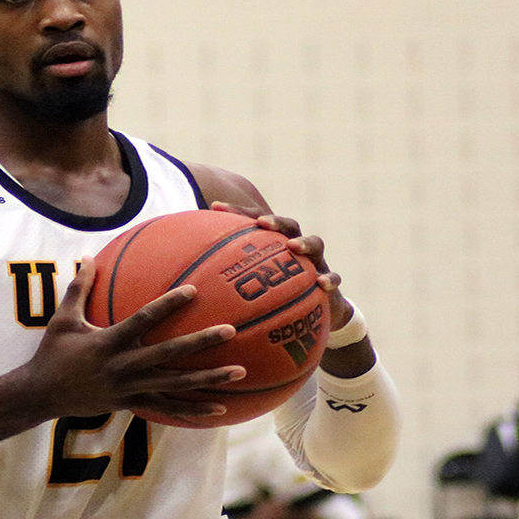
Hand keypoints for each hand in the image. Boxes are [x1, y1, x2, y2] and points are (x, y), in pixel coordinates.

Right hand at [16, 259, 245, 423]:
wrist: (41, 396)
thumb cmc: (53, 353)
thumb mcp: (62, 319)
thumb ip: (79, 287)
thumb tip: (87, 255)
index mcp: (109, 342)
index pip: (144, 320)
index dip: (169, 305)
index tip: (193, 290)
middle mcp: (124, 366)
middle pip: (169, 355)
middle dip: (201, 343)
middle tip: (230, 331)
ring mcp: (131, 389)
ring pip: (177, 386)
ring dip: (209, 380)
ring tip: (240, 372)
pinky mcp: (133, 405)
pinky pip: (168, 410)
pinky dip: (195, 411)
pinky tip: (221, 411)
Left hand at [208, 202, 354, 329]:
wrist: (319, 311)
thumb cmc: (280, 294)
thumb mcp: (255, 287)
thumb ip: (227, 279)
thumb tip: (184, 279)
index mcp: (275, 243)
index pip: (256, 220)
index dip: (237, 211)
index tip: (214, 207)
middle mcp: (296, 247)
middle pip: (288, 225)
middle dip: (275, 222)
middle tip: (261, 223)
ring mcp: (316, 263)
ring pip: (316, 244)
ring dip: (306, 243)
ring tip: (295, 247)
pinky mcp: (330, 284)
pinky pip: (333, 278)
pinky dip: (330, 279)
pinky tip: (322, 284)